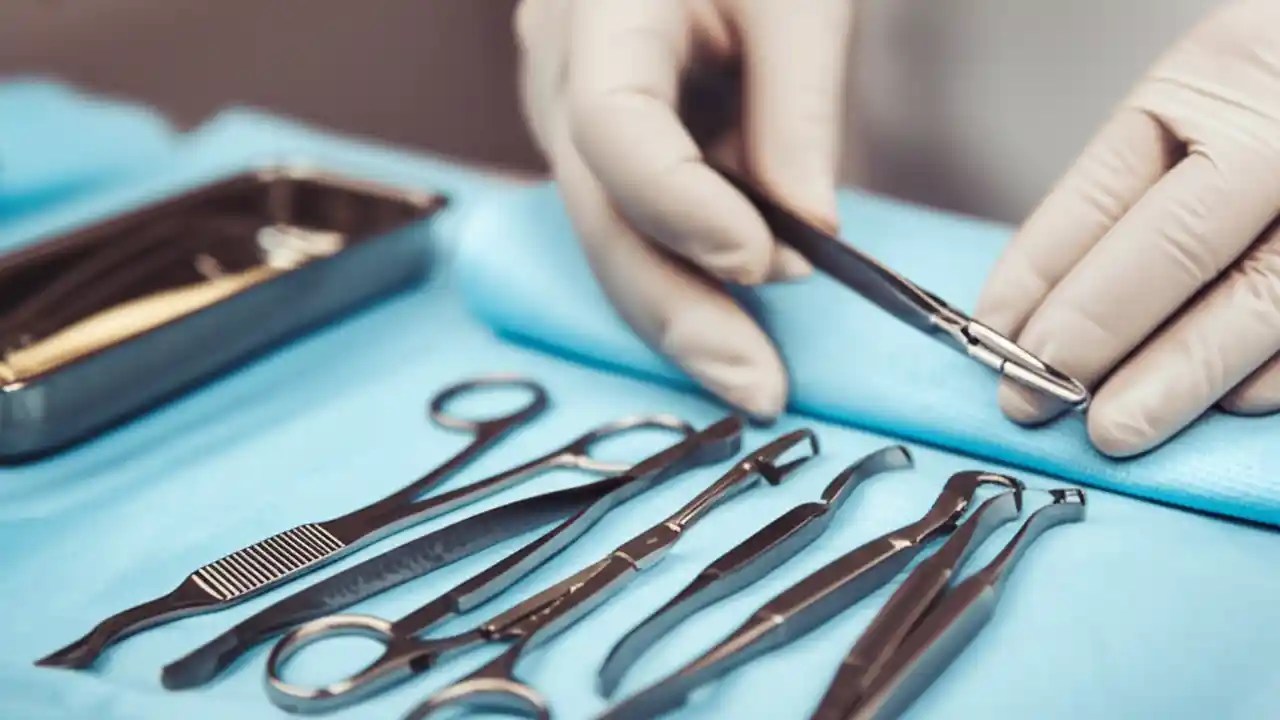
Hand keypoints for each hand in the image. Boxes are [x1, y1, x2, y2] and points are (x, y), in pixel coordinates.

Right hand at [515, 0, 852, 418]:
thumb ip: (798, 112)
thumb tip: (805, 238)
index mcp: (602, 9)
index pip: (613, 126)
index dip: (679, 206)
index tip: (762, 264)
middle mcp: (561, 71)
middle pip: (600, 212)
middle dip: (677, 310)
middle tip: (755, 386)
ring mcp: (567, 112)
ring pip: (610, 235)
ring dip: (681, 313)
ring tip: (754, 379)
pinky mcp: (598, 148)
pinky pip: (630, 225)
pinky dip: (683, 280)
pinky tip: (732, 334)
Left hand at [976, 0, 1279, 455]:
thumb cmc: (1278, 104)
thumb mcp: (1209, 112)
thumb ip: (1139, 200)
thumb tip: (1039, 312)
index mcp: (1221, 77)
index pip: (1104, 191)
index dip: (1042, 273)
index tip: (994, 337)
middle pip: (1176, 245)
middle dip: (1096, 332)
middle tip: (1033, 396)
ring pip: (1262, 297)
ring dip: (1181, 371)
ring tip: (1113, 429)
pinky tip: (1232, 406)